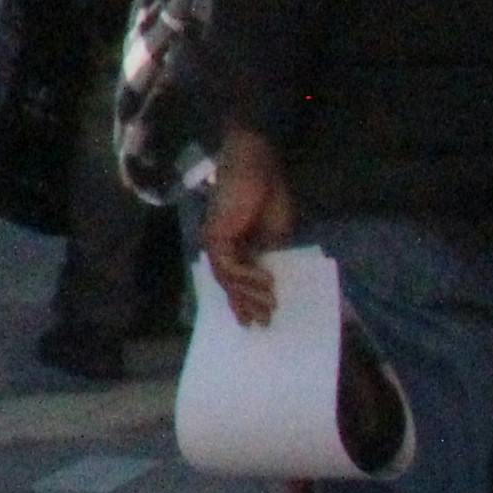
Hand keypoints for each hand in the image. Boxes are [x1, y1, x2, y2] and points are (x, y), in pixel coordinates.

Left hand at [205, 126, 292, 325]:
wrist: (257, 168)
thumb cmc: (268, 194)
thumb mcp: (276, 234)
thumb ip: (270, 256)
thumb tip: (272, 283)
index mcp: (236, 246)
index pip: (237, 280)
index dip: (247, 302)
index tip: (259, 321)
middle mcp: (221, 247)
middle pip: (230, 285)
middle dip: (246, 306)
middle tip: (263, 325)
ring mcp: (216, 242)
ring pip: (228, 280)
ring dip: (250, 296)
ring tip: (271, 306)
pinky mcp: (215, 237)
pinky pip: (228, 267)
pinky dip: (246, 278)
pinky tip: (267, 283)